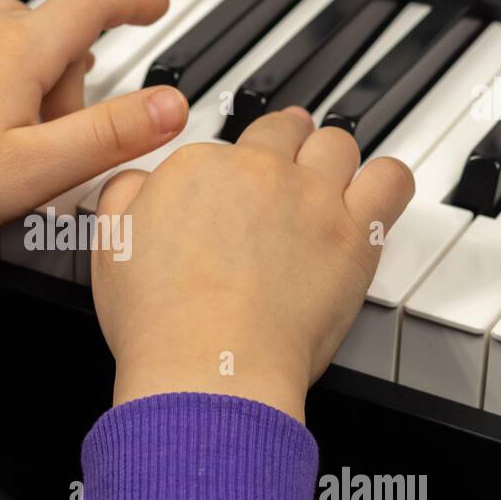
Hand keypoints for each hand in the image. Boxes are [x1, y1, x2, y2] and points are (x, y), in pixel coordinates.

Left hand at [0, 0, 189, 268]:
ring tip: (15, 117)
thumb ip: (109, 134)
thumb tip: (171, 105)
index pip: (93, 6)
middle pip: (49, 30)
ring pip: (0, 20)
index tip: (154, 5)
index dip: (131, 1)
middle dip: (68, 76)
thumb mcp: (38, 170)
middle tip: (53, 142)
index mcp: (22, 53)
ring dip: (23, 57)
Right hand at [91, 108, 413, 421]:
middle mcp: (257, 170)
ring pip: (337, 145)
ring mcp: (311, 197)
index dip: (224, 173)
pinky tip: (375, 194)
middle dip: (283, 145)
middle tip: (281, 168)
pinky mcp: (355, 233)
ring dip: (331, 159)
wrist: (210, 366)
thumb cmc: (159, 321)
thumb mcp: (110, 246)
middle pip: (282, 133)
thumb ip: (124, 197)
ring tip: (326, 183)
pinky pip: (391, 180)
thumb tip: (137, 180)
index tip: (226, 195)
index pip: (219, 147)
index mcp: (196, 167)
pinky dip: (386, 181)